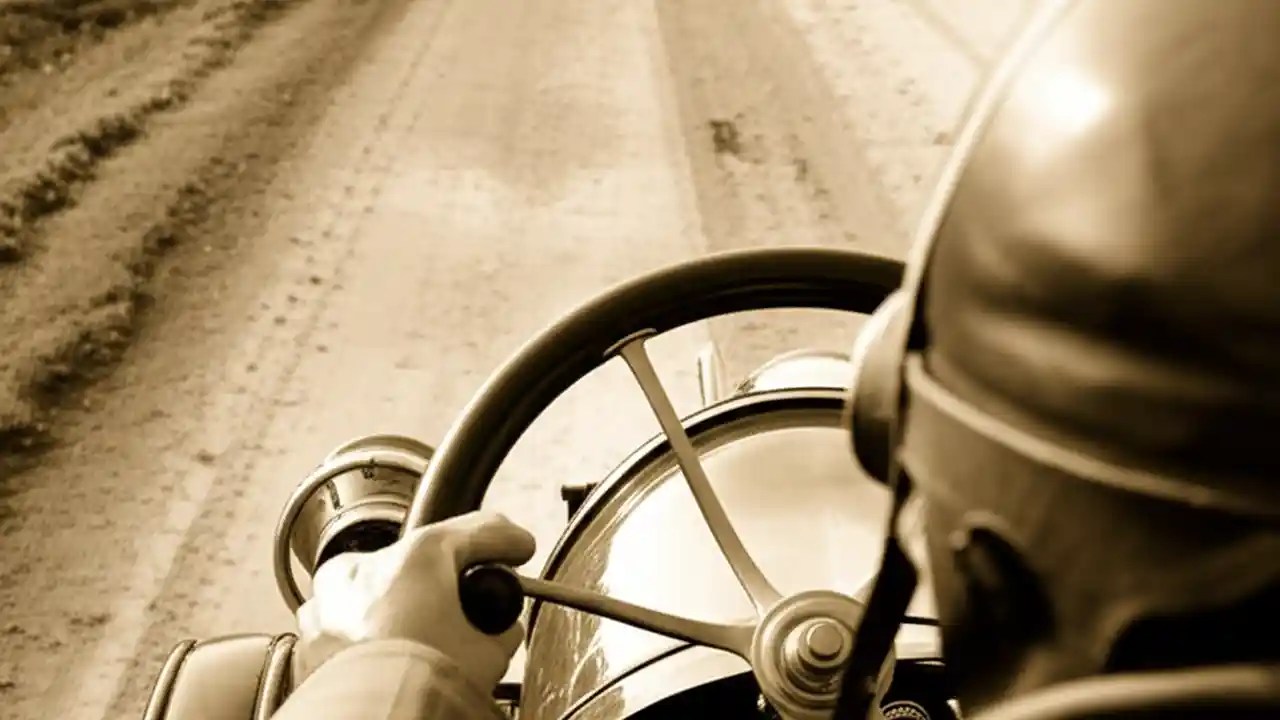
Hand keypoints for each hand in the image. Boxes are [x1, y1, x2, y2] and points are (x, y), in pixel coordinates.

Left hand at [294, 510, 536, 690]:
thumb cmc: (421, 686)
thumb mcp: (487, 656)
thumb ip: (498, 630)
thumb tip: (499, 631)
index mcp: (416, 557)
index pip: (473, 532)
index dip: (506, 540)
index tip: (520, 548)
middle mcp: (365, 567)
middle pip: (417, 563)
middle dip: (445, 583)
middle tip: (470, 607)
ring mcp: (329, 601)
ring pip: (376, 591)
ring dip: (400, 608)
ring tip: (424, 641)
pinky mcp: (308, 637)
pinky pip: (345, 624)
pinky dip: (367, 635)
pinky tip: (388, 659)